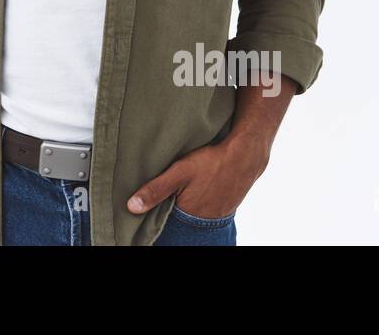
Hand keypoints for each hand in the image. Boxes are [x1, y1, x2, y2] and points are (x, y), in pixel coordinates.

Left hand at [126, 134, 268, 218]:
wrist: (246, 156)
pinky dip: (198, 203)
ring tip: (178, 196)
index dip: (156, 216)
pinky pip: (206, 209)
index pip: (166, 222)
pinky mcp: (226, 206)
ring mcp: (217, 214)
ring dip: (184, 207)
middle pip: (180, 220)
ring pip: (193, 215)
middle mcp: (204, 220)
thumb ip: (155, 190)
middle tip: (162, 200)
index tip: (145, 212)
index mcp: (190, 214)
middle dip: (169, 212)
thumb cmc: (212, 162)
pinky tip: (195, 192)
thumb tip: (131, 207)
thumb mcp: (179, 172)